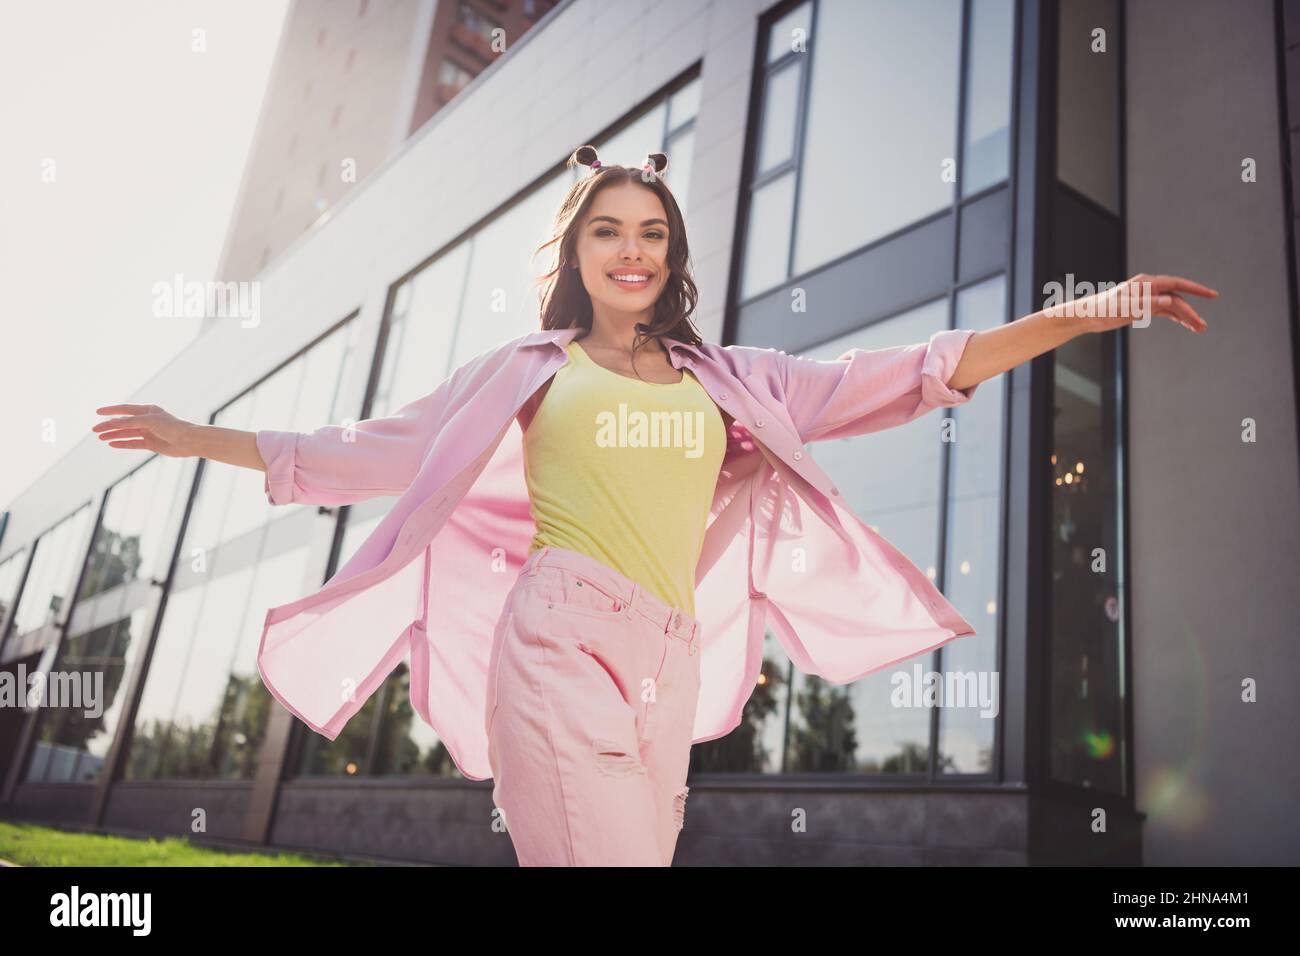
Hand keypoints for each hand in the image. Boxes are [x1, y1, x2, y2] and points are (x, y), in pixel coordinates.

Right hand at [92, 404, 196, 456]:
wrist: (189, 441)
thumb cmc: (172, 426)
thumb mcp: (149, 421)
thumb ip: (131, 422)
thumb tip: (112, 423)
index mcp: (147, 410)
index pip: (125, 409)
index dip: (111, 411)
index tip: (97, 412)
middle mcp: (146, 421)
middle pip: (123, 423)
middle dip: (109, 426)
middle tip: (94, 430)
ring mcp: (148, 432)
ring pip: (127, 433)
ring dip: (113, 435)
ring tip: (100, 437)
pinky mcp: (151, 444)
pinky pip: (133, 443)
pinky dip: (122, 443)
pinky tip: (112, 444)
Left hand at [1061, 273, 1216, 333]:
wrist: (1088, 316)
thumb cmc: (1102, 308)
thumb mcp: (1125, 307)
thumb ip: (1147, 304)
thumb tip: (1170, 301)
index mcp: (1146, 284)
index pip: (1176, 284)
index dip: (1195, 289)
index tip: (1212, 295)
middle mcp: (1149, 289)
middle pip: (1176, 299)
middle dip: (1190, 312)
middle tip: (1202, 326)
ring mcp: (1147, 299)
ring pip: (1172, 307)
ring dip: (1185, 317)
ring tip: (1199, 329)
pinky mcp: (1143, 309)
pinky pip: (1165, 312)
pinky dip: (1176, 318)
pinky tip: (1187, 325)